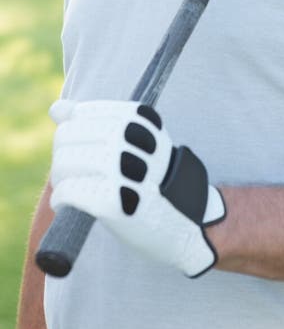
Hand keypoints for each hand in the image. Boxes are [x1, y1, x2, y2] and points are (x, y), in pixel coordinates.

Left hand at [49, 99, 225, 276]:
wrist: (182, 220)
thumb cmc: (149, 176)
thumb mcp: (131, 141)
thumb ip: (92, 121)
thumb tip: (56, 108)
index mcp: (138, 117)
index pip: (80, 114)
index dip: (73, 133)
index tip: (83, 149)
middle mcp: (132, 137)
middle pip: (67, 135)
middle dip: (61, 155)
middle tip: (69, 171)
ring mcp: (124, 169)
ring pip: (65, 162)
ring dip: (60, 177)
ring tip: (69, 186)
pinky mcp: (116, 202)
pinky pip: (69, 191)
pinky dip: (61, 198)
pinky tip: (66, 202)